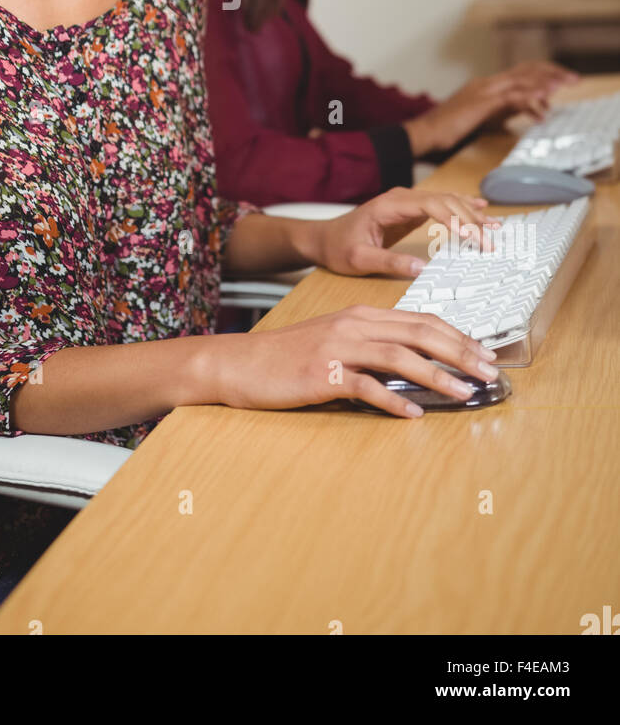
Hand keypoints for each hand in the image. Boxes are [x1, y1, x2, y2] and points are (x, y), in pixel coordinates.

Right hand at [207, 306, 500, 417]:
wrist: (239, 362)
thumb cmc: (288, 356)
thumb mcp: (334, 338)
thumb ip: (372, 344)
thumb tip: (417, 362)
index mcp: (360, 314)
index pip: (421, 320)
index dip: (458, 337)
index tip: (485, 355)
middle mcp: (353, 324)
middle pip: (419, 332)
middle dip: (461, 353)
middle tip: (490, 372)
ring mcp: (337, 348)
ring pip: (399, 356)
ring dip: (438, 376)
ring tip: (464, 394)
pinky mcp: (321, 375)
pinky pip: (364, 387)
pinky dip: (392, 401)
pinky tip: (412, 414)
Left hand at [296, 186, 500, 279]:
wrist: (324, 238)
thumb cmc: (338, 248)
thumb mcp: (358, 260)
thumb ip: (388, 262)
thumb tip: (421, 268)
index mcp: (389, 206)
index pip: (431, 206)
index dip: (455, 220)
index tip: (473, 238)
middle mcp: (401, 198)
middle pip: (445, 201)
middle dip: (470, 220)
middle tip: (491, 242)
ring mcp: (407, 201)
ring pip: (447, 201)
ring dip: (472, 213)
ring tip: (496, 226)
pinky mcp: (410, 209)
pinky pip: (441, 206)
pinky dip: (463, 209)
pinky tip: (481, 209)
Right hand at [404, 61, 577, 156]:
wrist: (424, 134)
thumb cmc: (447, 131)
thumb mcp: (481, 118)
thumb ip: (502, 112)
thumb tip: (524, 110)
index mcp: (486, 85)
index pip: (521, 73)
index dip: (543, 74)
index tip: (560, 83)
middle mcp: (487, 83)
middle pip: (526, 70)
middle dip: (552, 72)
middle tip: (573, 79)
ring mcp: (483, 91)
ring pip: (521, 80)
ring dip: (545, 82)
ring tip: (564, 87)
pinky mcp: (481, 103)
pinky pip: (510, 96)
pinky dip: (529, 97)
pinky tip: (542, 101)